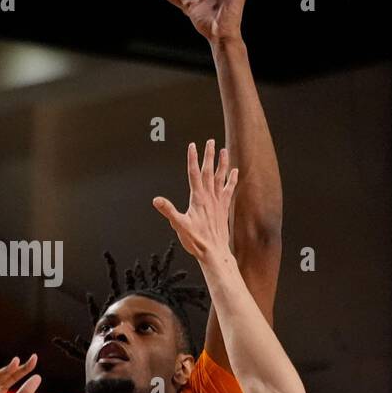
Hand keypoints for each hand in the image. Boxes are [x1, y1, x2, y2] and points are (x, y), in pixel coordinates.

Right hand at [152, 140, 236, 262]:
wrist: (214, 252)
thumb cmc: (197, 240)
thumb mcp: (179, 225)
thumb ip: (168, 211)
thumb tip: (156, 200)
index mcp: (197, 198)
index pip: (194, 174)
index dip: (192, 158)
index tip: (193, 145)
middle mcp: (209, 197)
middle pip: (209, 171)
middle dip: (209, 155)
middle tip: (211, 141)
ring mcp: (218, 201)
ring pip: (221, 177)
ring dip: (222, 163)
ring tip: (223, 150)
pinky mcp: (223, 208)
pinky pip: (228, 189)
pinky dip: (231, 179)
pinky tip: (235, 172)